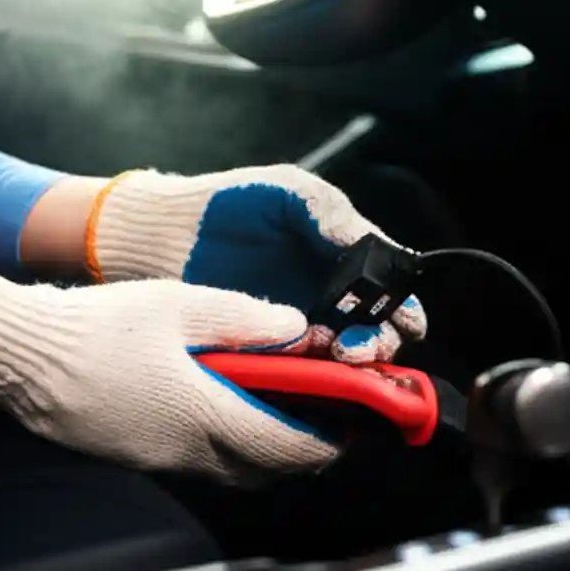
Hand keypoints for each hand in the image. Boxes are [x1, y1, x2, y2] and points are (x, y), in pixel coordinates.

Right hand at [0, 247, 337, 481]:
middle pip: (269, 469)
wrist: (20, 357)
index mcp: (204, 414)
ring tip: (282, 405)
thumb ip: (246, 318)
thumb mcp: (180, 304)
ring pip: (238, 471)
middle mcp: (188, 451)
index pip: (289, 446)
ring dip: (269, 449)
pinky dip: (231, 445)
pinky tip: (227, 405)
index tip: (353, 417)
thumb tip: (297, 327)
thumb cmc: (96, 326)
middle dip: (307, 446)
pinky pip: (203, 464)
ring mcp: (162, 460)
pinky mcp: (140, 457)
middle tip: (326, 411)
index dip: (330, 438)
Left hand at [84, 165, 427, 363]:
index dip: (405, 309)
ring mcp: (302, 331)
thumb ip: (333, 215)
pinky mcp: (269, 354)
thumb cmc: (230, 203)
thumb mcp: (290, 193)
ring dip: (350, 364)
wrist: (164, 234)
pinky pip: (303, 374)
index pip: (397, 294)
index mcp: (350, 262)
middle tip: (355, 345)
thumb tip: (370, 246)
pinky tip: (302, 367)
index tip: (397, 317)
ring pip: (346, 362)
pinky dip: (311, 377)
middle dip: (379, 344)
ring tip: (333, 355)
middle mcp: (335, 302)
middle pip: (381, 335)